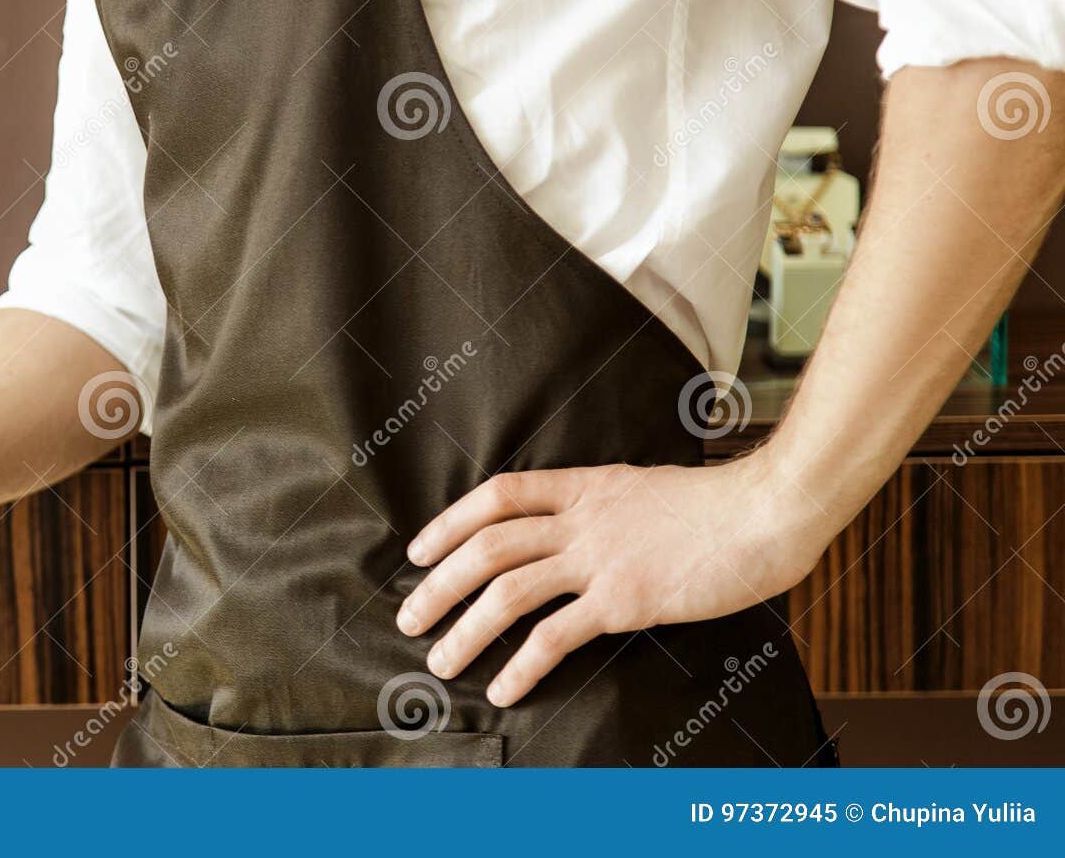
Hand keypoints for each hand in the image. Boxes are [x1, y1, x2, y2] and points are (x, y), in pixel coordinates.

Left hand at [396, 454, 831, 706]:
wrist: (764, 512)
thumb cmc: (716, 506)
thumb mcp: (642, 488)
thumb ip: (601, 506)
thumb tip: (573, 525)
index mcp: (584, 485)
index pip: (498, 495)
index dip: (450, 522)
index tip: (420, 550)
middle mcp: (581, 520)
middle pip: (487, 547)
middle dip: (439, 585)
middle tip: (410, 618)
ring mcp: (600, 559)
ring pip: (508, 592)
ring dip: (465, 630)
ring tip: (440, 663)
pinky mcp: (624, 600)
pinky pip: (556, 636)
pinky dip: (521, 665)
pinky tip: (502, 689)